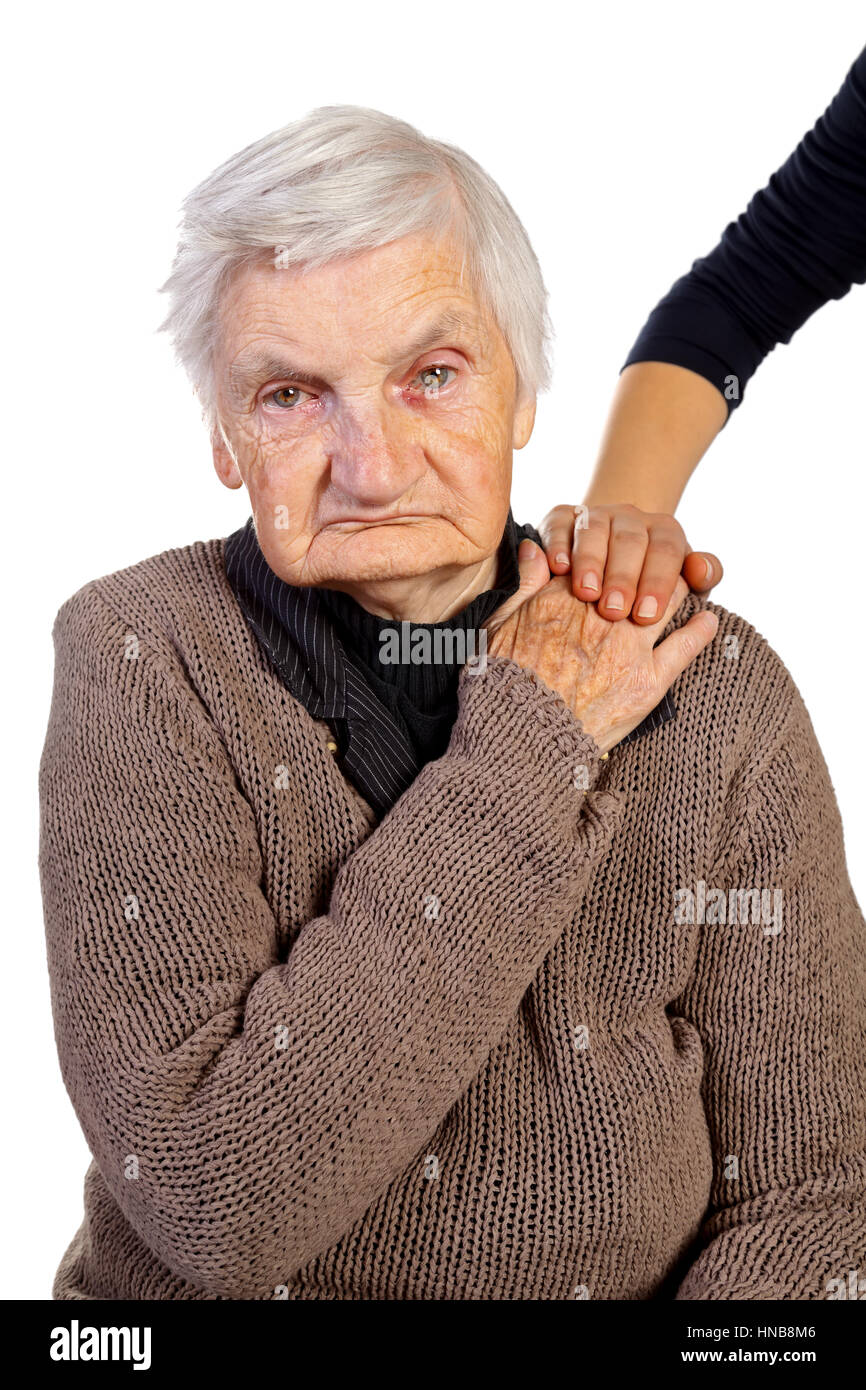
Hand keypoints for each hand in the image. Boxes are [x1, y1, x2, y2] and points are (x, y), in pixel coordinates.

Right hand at [483, 540, 717, 754]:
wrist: (521, 738)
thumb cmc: (502, 685)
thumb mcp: (499, 625)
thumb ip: (524, 583)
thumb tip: (538, 548)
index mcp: (564, 594)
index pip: (602, 555)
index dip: (615, 554)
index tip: (621, 557)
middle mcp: (602, 612)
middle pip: (641, 569)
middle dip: (650, 565)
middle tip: (658, 569)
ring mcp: (629, 645)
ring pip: (670, 598)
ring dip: (678, 590)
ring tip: (686, 590)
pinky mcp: (648, 680)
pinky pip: (687, 644)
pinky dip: (702, 628)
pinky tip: (708, 621)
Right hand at [537, 502, 721, 623]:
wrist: (606, 565)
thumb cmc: (648, 587)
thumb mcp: (681, 582)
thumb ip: (702, 575)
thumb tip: (703, 570)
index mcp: (664, 531)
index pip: (666, 550)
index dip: (658, 581)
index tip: (647, 615)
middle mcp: (631, 518)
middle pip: (630, 540)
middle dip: (622, 576)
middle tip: (614, 611)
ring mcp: (595, 515)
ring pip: (593, 529)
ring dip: (590, 561)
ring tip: (586, 593)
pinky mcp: (563, 517)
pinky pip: (559, 524)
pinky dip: (558, 544)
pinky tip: (559, 568)